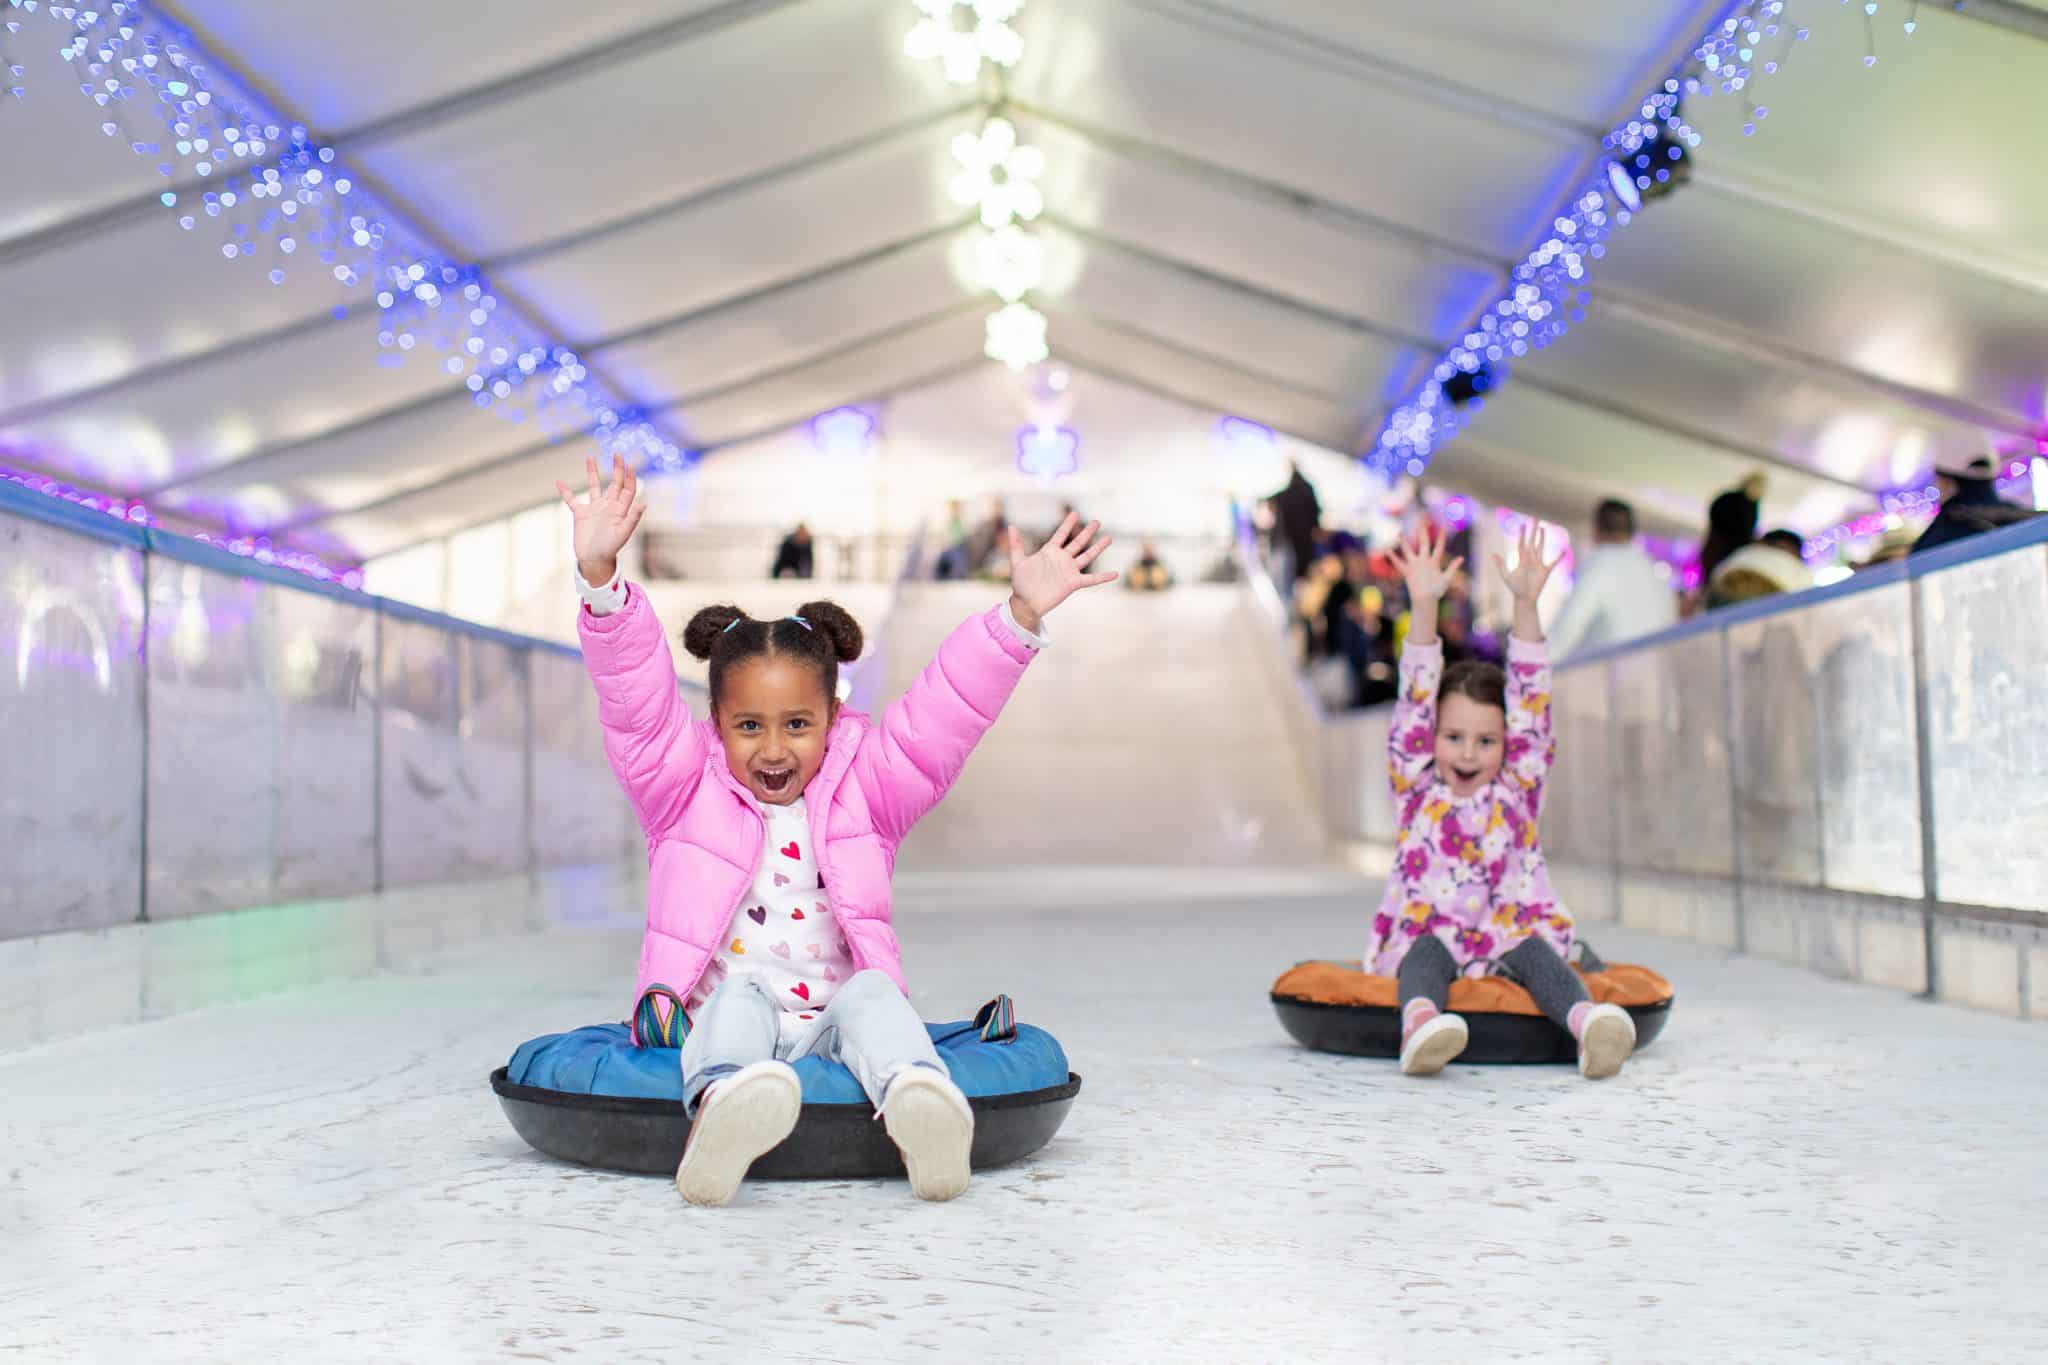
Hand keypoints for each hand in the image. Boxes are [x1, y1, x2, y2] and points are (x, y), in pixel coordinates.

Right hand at [555, 455, 644, 583]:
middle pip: (614, 483)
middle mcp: (608, 506)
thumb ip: (632, 518)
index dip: (629, 477)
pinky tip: (559, 482)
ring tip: (590, 457)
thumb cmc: (610, 549)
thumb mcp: (623, 533)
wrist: (593, 560)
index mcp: (620, 510)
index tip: (629, 464)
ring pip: (594, 486)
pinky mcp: (580, 514)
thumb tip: (644, 503)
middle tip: (618, 453)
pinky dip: (565, 492)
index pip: (627, 489)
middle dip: (617, 469)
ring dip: (592, 473)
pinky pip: (572, 500)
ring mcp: (594, 509)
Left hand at [1007, 514, 1116, 631]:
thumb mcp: (1017, 561)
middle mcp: (1062, 559)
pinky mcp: (1074, 583)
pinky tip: (1115, 574)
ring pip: (1087, 556)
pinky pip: (1092, 579)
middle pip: (1078, 542)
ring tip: (1109, 538)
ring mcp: (1069, 571)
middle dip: (1087, 532)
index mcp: (1049, 552)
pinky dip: (1103, 577)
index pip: (1061, 534)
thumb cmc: (1021, 583)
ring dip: (1098, 548)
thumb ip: (1016, 544)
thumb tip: (1011, 526)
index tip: (1075, 513)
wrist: (1027, 603)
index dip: (1068, 524)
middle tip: (1097, 521)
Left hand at [1388, 526, 1462, 608]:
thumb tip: (1462, 558)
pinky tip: (1387, 550)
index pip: (1439, 546)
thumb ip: (1453, 567)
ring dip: (1404, 541)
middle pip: (1423, 542)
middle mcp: (1424, 561)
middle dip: (1423, 531)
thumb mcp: (1447, 578)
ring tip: (1399, 533)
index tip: (1442, 527)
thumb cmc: (1437, 590)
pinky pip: (1398, 563)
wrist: (1425, 600)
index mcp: (1434, 562)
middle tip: (1422, 520)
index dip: (1441, 537)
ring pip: (1408, 550)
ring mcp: (1414, 566)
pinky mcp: (1406, 572)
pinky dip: (1393, 557)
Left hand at [1492, 520, 1557, 604]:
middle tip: (1535, 519)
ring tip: (1542, 529)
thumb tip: (1493, 554)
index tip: (1522, 524)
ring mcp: (1538, 564)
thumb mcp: (1506, 576)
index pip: (1522, 544)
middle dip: (1533, 531)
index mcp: (1521, 560)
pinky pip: (1553, 562)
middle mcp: (1530, 560)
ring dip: (1541, 539)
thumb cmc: (1515, 588)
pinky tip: (1564, 549)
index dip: (1522, 534)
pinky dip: (1559, 557)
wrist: (1524, 599)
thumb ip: (1501, 565)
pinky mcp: (1545, 571)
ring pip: (1540, 548)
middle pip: (1532, 542)